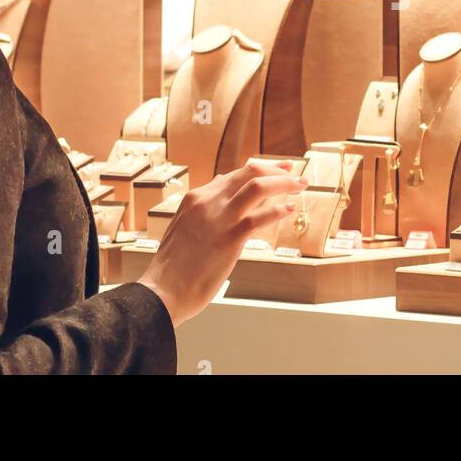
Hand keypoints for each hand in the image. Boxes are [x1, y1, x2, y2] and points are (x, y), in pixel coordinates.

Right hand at [138, 159, 305, 326]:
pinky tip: (288, 211)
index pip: (232, 175)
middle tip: (294, 171)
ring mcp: (219, 218)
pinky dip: (278, 211)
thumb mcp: (184, 229)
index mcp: (195, 198)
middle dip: (275, 169)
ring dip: (283, 183)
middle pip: (248, 173)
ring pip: (258, 187)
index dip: (257, 170)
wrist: (161, 291)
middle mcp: (207, 201)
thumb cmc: (173, 268)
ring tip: (299, 186)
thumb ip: (202, 213)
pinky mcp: (230, 238)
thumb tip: (221, 198)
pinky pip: (261, 217)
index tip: (275, 170)